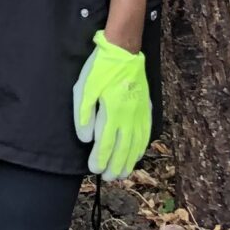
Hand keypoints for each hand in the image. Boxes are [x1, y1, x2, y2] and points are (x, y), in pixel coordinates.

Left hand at [71, 32, 152, 180]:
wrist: (124, 51)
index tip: (94, 170)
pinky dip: (141, 148)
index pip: (106, 143)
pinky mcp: (145, 109)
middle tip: (108, 178)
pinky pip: (146, 134)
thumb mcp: (84, 89)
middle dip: (114, 166)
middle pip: (123, 148)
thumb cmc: (100, 69)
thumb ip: (84, 115)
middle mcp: (129, 117)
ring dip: (128, 161)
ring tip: (122, 174)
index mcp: (112, 113)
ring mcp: (139, 114)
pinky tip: (137, 155)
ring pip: (136, 144)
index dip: (100, 159)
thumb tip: (86, 139)